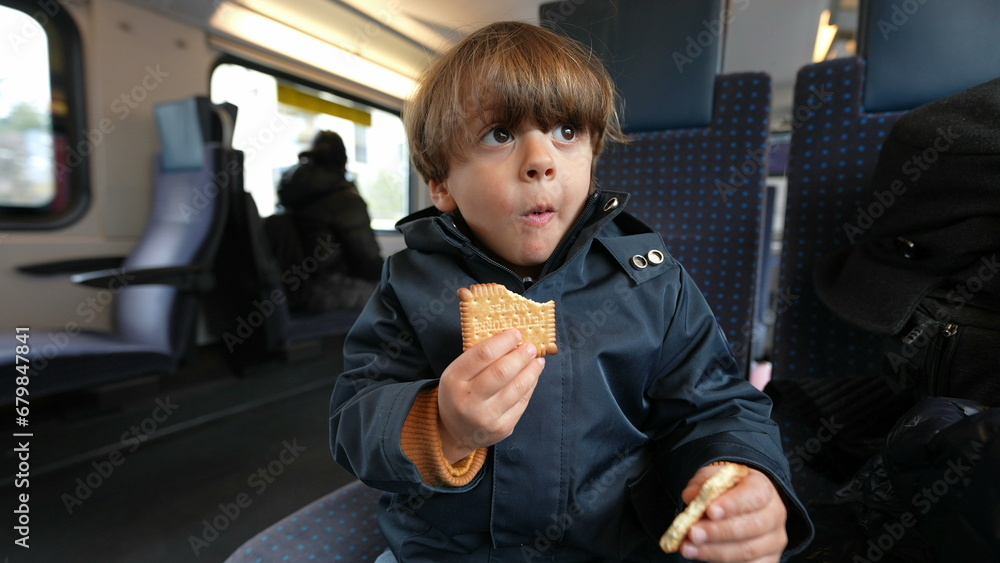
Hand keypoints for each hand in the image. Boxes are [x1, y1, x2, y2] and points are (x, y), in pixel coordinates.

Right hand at [437, 329, 544, 462]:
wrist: (455, 431)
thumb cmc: (459, 393)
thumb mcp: (458, 373)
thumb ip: (479, 357)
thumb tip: (513, 339)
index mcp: (454, 380)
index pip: (483, 355)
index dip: (504, 341)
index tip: (516, 333)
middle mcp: (469, 400)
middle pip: (502, 371)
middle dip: (521, 355)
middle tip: (531, 347)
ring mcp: (486, 416)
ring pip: (517, 388)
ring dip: (531, 370)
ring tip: (537, 360)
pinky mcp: (502, 427)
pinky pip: (522, 402)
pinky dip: (530, 386)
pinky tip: (533, 376)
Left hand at [676, 465, 786, 561]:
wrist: (740, 504)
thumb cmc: (725, 489)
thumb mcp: (712, 478)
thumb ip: (702, 485)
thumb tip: (692, 497)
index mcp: (763, 488)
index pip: (754, 496)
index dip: (733, 504)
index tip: (710, 511)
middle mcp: (774, 514)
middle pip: (753, 526)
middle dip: (719, 532)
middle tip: (693, 533)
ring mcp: (773, 540)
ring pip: (748, 550)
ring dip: (715, 551)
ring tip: (689, 548)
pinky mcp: (769, 559)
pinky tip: (702, 556)